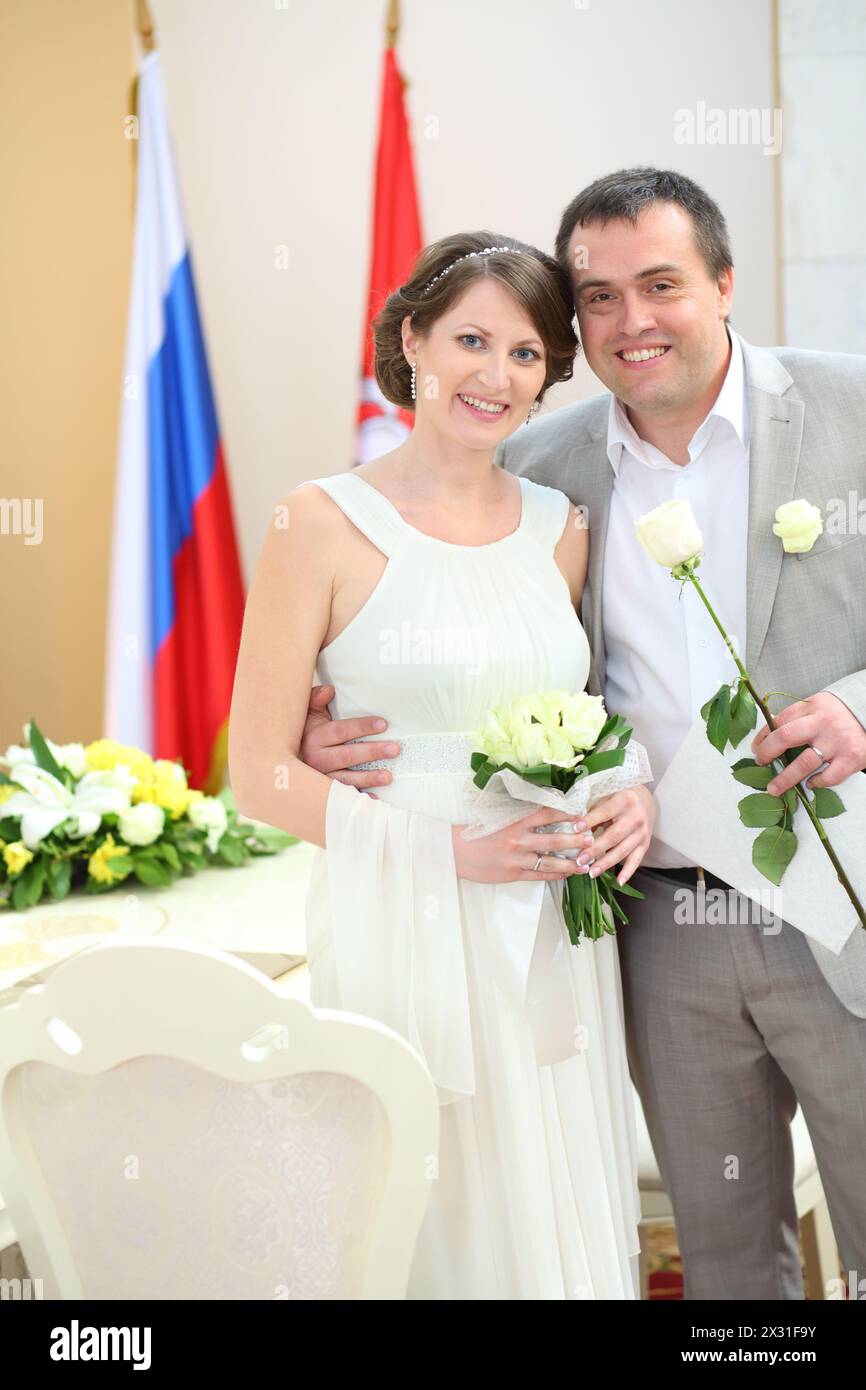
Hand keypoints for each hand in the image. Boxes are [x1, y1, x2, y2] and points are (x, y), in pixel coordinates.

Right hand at [299, 683, 398, 794]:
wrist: (283, 762)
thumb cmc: (305, 733)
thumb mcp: (307, 715)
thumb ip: (316, 699)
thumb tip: (329, 689)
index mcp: (313, 738)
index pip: (340, 731)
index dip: (361, 727)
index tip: (383, 724)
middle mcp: (315, 760)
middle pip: (346, 755)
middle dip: (371, 752)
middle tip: (395, 749)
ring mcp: (320, 779)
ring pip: (345, 779)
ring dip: (368, 778)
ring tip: (389, 776)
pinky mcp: (324, 794)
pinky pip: (342, 798)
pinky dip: (358, 800)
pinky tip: (373, 800)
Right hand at [451, 807, 594, 884]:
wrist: (455, 852)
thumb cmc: (476, 833)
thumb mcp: (498, 818)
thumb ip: (520, 817)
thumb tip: (543, 814)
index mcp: (514, 821)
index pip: (546, 814)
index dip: (566, 813)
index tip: (581, 814)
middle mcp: (518, 839)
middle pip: (554, 839)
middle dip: (576, 839)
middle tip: (591, 838)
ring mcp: (517, 859)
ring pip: (551, 861)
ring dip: (571, 862)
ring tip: (586, 863)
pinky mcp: (513, 874)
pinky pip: (540, 875)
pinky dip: (555, 874)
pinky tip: (566, 874)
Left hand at [581, 785, 656, 886]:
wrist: (643, 801)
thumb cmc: (618, 799)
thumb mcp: (606, 798)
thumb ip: (593, 812)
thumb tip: (576, 830)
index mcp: (625, 800)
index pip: (604, 813)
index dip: (590, 821)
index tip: (575, 830)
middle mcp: (636, 817)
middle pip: (614, 836)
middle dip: (595, 849)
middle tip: (580, 859)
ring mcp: (642, 832)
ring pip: (623, 851)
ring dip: (606, 863)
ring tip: (591, 872)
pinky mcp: (645, 844)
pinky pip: (636, 860)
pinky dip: (628, 872)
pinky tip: (618, 881)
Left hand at [751, 691, 865, 795]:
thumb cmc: (839, 715)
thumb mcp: (817, 706)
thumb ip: (797, 718)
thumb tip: (769, 736)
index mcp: (811, 707)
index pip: (779, 721)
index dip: (763, 736)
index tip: (756, 749)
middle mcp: (822, 723)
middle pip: (786, 737)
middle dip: (768, 752)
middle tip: (760, 763)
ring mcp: (837, 742)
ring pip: (804, 762)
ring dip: (785, 778)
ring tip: (773, 789)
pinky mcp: (851, 758)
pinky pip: (829, 776)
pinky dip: (817, 782)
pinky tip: (810, 784)